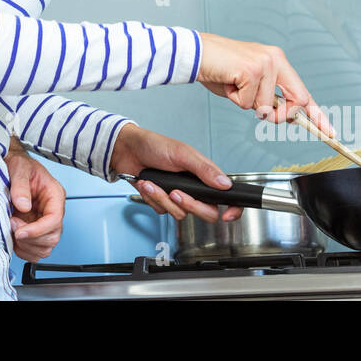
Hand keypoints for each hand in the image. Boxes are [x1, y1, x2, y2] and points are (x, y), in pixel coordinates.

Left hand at [5, 139, 64, 261]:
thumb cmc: (18, 165)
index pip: (55, 219)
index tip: (20, 231)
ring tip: (11, 230)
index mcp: (54, 195)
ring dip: (26, 246)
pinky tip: (12, 238)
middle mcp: (52, 211)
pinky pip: (35, 252)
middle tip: (12, 225)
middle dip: (30, 238)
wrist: (11, 167)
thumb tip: (23, 206)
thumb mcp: (18, 167)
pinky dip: (23, 250)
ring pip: (45, 248)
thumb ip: (20, 185)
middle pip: (52, 237)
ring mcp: (44, 223)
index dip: (38, 230)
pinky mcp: (34, 231)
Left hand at [109, 122, 241, 222]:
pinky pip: (163, 211)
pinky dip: (153, 198)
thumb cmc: (154, 146)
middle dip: (189, 204)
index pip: (227, 196)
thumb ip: (204, 169)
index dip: (233, 208)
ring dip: (163, 198)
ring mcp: (178, 196)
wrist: (127, 151)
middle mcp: (194, 188)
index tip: (229, 215)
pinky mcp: (162, 201)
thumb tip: (224, 183)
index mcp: (204, 174)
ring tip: (154, 183)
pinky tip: (148, 184)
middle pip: (206, 212)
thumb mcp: (181, 153)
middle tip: (176, 192)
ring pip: (181, 214)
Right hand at [195, 33, 333, 135]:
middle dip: (280, 116)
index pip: (302, 91)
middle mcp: (275, 59)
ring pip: (266, 107)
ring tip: (233, 85)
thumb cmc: (219, 69)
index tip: (329, 131)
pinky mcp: (252, 70)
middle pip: (297, 100)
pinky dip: (235, 99)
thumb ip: (268, 98)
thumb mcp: (249, 85)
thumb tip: (284, 115)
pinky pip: (248, 103)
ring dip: (246, 104)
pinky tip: (228, 82)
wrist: (194, 53)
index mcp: (277, 60)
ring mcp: (265, 64)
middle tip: (261, 111)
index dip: (317, 114)